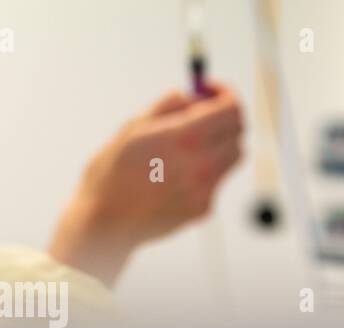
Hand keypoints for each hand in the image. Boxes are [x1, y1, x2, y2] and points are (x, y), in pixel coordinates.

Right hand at [48, 84, 243, 284]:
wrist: (106, 221)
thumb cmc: (113, 170)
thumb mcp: (134, 126)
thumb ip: (168, 105)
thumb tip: (192, 93)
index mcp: (185, 138)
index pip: (231, 110)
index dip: (225, 93)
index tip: (209, 90)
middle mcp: (203, 165)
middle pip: (237, 132)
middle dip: (223, 117)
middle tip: (200, 113)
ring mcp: (206, 190)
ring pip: (232, 156)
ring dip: (217, 143)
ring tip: (184, 145)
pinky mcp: (204, 208)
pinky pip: (217, 179)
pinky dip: (205, 169)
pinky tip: (174, 174)